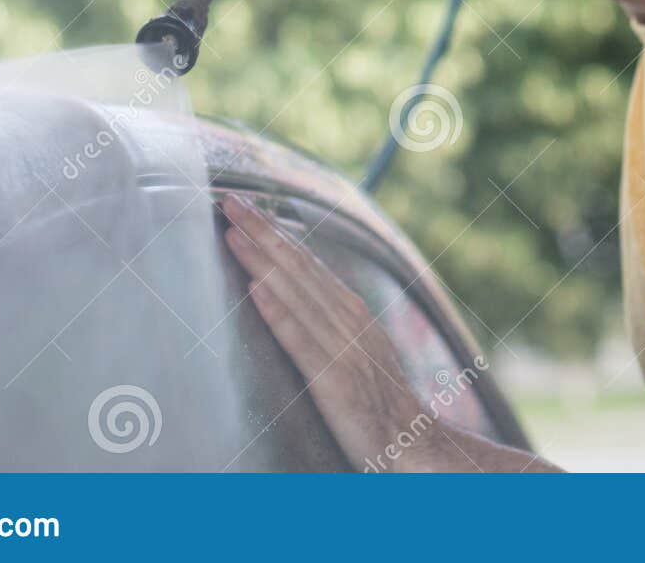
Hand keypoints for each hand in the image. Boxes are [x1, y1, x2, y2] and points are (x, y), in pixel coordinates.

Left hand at [220, 193, 432, 469]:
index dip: (273, 231)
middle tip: (229, 200)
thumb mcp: (356, 349)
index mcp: (350, 309)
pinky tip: (255, 290)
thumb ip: (327, 322)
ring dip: (262, 259)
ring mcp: (342, 347)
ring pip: (296, 293)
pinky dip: (278, 312)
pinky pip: (300, 340)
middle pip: (298, 266)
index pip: (305, 261)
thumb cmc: (380, 401)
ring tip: (232, 231)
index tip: (242, 205)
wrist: (416, 443)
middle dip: (262, 231)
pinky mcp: (334, 380)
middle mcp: (347, 318)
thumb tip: (284, 292)